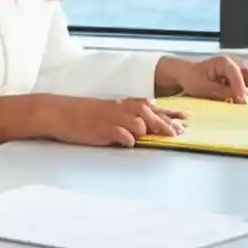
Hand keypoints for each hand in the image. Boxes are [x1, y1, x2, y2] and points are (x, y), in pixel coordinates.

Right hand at [40, 96, 187, 147]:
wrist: (60, 112)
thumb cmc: (85, 114)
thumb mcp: (109, 112)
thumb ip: (128, 117)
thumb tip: (147, 127)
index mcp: (122, 104)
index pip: (151, 107)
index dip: (170, 112)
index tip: (186, 117)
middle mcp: (119, 109)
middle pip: (148, 114)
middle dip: (166, 123)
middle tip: (179, 132)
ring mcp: (110, 119)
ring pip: (137, 122)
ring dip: (150, 130)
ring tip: (163, 139)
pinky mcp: (100, 129)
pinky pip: (118, 133)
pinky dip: (127, 138)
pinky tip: (132, 143)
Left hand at [170, 55, 247, 104]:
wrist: (191, 73)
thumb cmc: (194, 78)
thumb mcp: (201, 86)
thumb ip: (218, 91)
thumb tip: (236, 97)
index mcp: (224, 62)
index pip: (235, 74)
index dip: (239, 87)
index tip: (242, 101)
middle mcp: (237, 64)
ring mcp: (244, 70)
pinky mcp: (247, 78)